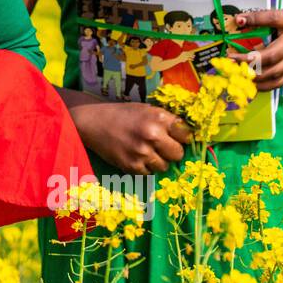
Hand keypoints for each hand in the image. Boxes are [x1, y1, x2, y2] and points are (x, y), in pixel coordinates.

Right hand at [71, 102, 191, 174]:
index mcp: (158, 118)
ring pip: (164, 166)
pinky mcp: (131, 166)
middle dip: (172, 151)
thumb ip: (166, 121)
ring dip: (158, 161)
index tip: (176, 137)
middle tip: (162, 146)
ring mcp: (141, 152)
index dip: (181, 136)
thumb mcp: (146, 109)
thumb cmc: (122, 114)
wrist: (93, 122)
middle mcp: (152, 135)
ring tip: (146, 151)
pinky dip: (145, 167)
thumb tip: (188, 135)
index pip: (186, 134)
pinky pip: (149, 173)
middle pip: (178, 154)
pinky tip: (136, 156)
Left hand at [231, 0, 282, 90]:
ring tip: (235, 73)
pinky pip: (282, 81)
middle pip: (274, 54)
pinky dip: (266, 85)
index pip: (274, 19)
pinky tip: (249, 85)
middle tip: (231, 56)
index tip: (238, 18)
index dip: (256, 19)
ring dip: (255, 74)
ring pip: (276, 71)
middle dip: (251, 57)